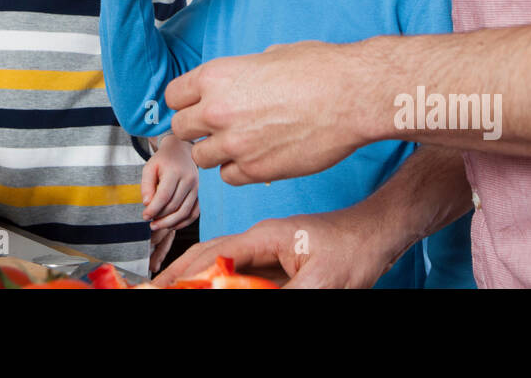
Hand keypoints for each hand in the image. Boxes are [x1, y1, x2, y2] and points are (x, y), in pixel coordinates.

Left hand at [142, 134, 199, 229]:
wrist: (181, 151)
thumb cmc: (163, 160)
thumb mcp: (149, 167)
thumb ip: (146, 185)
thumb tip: (147, 204)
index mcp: (175, 171)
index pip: (164, 196)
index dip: (153, 209)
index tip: (144, 216)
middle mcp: (189, 180)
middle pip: (174, 206)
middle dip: (160, 217)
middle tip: (149, 221)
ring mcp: (197, 187)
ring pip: (185, 212)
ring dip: (170, 223)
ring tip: (157, 225)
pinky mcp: (200, 194)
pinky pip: (194, 213)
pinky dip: (183, 223)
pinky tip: (171, 225)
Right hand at [153, 205, 398, 288]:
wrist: (376, 234)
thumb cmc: (355, 251)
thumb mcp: (322, 282)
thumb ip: (288, 295)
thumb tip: (248, 295)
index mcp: (264, 237)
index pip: (214, 255)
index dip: (185, 274)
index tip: (161, 287)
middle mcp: (260, 240)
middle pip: (209, 255)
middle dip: (179, 272)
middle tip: (154, 288)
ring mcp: (266, 249)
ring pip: (220, 261)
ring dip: (195, 275)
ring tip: (170, 286)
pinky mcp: (276, 261)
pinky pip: (238, 270)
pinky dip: (216, 279)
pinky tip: (208, 287)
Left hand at [166, 39, 377, 184]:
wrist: (351, 95)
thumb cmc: (319, 69)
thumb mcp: (271, 54)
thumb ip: (244, 71)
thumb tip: (243, 77)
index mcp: (216, 76)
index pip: (174, 96)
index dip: (186, 101)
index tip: (197, 105)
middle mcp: (216, 110)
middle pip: (181, 129)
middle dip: (196, 128)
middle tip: (217, 127)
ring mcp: (234, 143)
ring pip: (201, 158)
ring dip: (216, 152)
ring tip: (241, 143)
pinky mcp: (256, 170)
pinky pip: (228, 177)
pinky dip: (238, 170)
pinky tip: (257, 157)